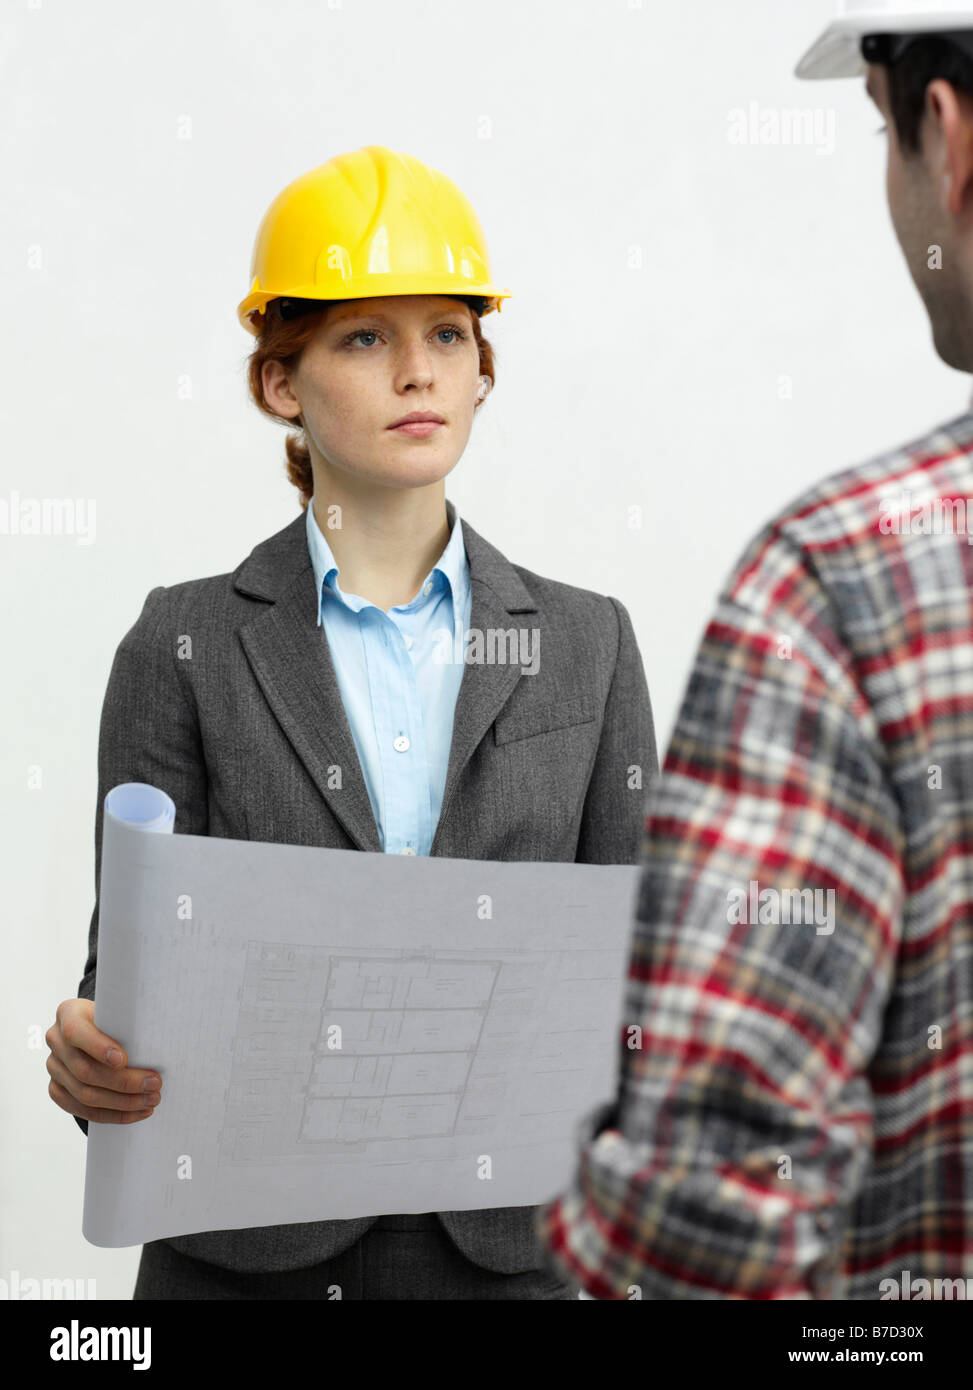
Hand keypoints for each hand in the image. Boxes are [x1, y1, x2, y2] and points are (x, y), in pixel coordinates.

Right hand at [46, 998, 161, 1123]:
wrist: (97, 1029)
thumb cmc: (115, 1019)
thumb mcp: (120, 1011)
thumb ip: (129, 1022)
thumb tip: (162, 1042)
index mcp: (69, 1013)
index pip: (77, 1032)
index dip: (99, 1048)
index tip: (124, 1060)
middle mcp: (56, 1040)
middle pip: (85, 1070)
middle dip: (124, 1082)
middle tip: (154, 1084)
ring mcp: (54, 1067)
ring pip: (84, 1094)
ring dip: (122, 1102)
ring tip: (150, 1101)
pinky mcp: (57, 1088)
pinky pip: (81, 1109)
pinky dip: (111, 1114)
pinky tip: (135, 1113)